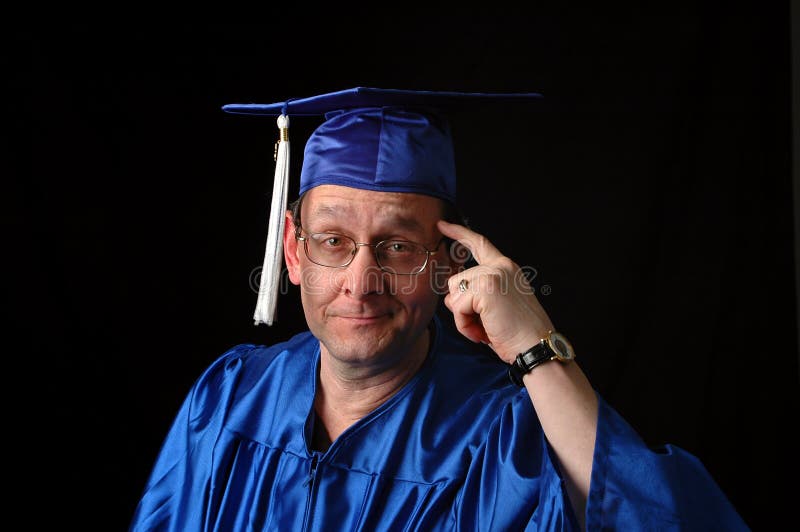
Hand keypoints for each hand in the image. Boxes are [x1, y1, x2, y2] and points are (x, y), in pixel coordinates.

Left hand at [438, 220, 554, 363]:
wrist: (536, 347)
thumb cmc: (518, 334)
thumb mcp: (498, 306)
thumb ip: (478, 293)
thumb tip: (451, 297)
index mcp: (506, 268)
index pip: (480, 244)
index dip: (459, 233)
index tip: (442, 225)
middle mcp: (500, 267)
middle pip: (456, 281)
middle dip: (462, 308)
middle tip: (485, 325)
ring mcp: (493, 275)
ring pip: (454, 294)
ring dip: (463, 318)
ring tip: (486, 328)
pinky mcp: (486, 288)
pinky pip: (457, 308)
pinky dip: (465, 326)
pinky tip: (483, 333)